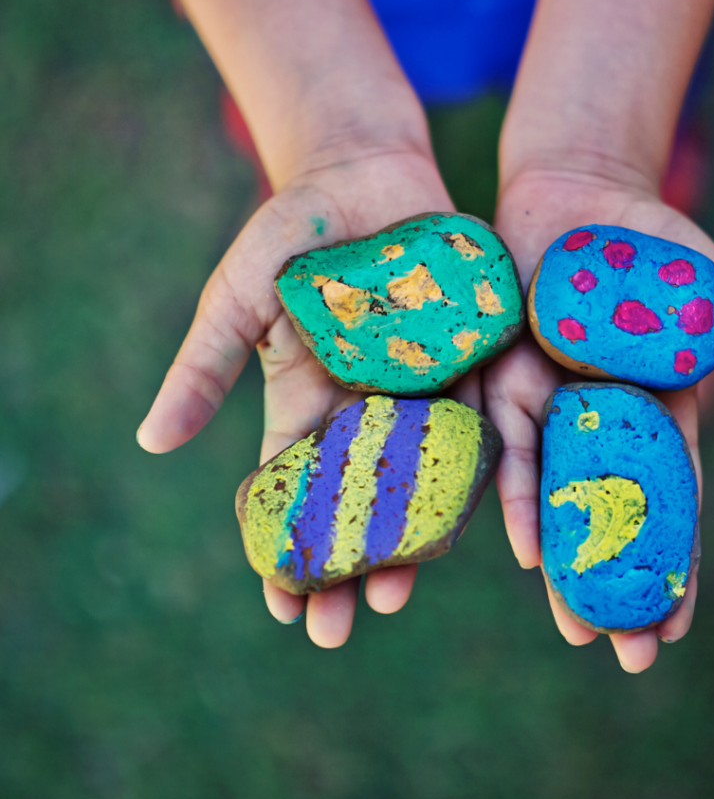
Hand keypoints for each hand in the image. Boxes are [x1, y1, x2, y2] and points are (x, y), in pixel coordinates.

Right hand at [136, 148, 465, 646]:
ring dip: (413, 534)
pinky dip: (475, 463)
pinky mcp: (469, 355)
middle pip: (362, 499)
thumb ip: (205, 367)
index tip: (283, 608)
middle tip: (346, 626)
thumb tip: (151, 443)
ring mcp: (421, 384)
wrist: (364, 173)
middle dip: (352, 562)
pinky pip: (478, 415)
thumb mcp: (240, 295)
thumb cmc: (292, 230)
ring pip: (423, 474)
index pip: (296, 489)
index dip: (287, 548)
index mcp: (309, 399)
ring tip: (400, 591)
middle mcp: (369, 404)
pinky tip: (473, 513)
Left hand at [485, 167, 713, 672]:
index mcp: (653, 414)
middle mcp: (596, 422)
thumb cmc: (659, 244)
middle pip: (605, 514)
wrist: (579, 191)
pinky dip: (510, 483)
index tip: (673, 631)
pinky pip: (501, 435)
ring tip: (569, 617)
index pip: (666, 506)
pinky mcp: (501, 373)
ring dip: (561, 555)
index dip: (672, 567)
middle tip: (617, 652)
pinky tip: (514, 538)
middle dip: (611, 582)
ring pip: (551, 491)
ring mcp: (548, 401)